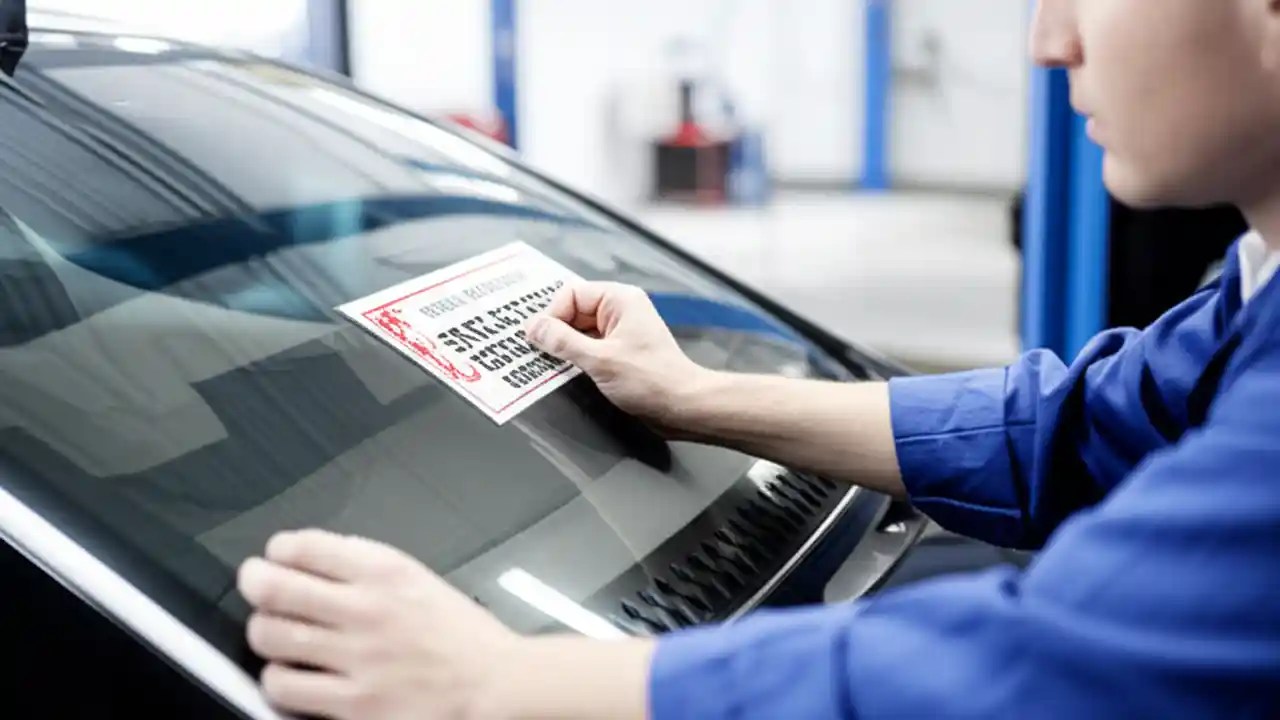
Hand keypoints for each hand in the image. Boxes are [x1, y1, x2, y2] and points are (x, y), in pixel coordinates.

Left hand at [237, 530, 518, 719]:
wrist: (495, 685)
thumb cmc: (458, 634)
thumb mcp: (417, 578)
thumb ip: (365, 565)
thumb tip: (307, 555)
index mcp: (386, 570)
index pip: (304, 545)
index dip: (278, 550)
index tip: (277, 556)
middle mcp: (367, 609)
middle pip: (274, 587)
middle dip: (254, 582)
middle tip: (257, 586)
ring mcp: (358, 659)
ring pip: (270, 636)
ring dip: (265, 632)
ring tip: (277, 634)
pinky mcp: (353, 705)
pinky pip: (284, 686)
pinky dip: (278, 678)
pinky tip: (292, 674)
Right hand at [525, 282, 706, 426]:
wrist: (682, 407)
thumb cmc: (650, 380)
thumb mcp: (599, 360)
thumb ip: (562, 341)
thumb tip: (532, 327)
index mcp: (620, 300)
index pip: (572, 294)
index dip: (552, 315)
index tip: (538, 339)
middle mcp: (620, 311)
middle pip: (573, 312)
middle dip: (555, 331)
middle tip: (536, 352)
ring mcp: (620, 333)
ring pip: (579, 332)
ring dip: (563, 347)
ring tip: (547, 364)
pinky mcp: (619, 353)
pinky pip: (588, 348)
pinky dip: (574, 358)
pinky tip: (563, 372)